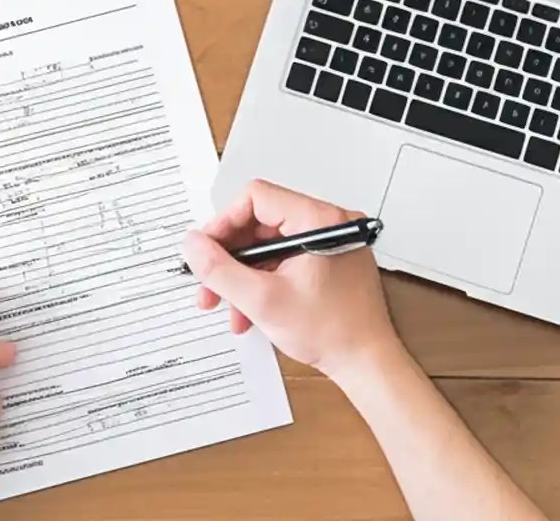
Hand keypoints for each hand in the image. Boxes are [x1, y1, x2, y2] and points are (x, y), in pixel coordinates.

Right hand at [183, 180, 401, 379]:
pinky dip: (263, 281)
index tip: (206, 250)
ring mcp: (330, 242)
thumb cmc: (333, 332)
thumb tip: (193, 245)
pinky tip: (249, 310)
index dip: (224, 223)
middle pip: (260, 223)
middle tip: (208, 283)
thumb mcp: (262, 301)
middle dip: (230, 258)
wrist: (367, 362)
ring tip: (228, 307)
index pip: (257, 198)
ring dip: (243, 276)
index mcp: (318, 220)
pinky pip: (285, 259)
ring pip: (269, 246)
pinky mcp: (328, 260)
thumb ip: (220, 270)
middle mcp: (328, 223)